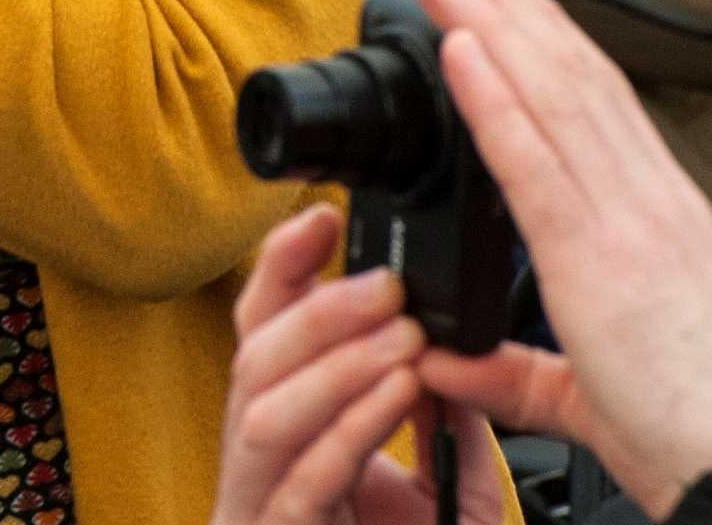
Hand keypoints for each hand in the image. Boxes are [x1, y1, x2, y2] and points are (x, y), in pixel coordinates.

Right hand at [212, 206, 510, 524]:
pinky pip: (299, 481)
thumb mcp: (434, 483)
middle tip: (388, 286)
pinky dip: (346, 430)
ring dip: (330, 362)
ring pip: (258, 409)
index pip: (263, 330)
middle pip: (251, 357)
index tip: (325, 217)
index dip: (283, 267)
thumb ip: (438, 419)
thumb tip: (461, 352)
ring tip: (398, 338)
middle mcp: (259, 464)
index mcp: (287, 434)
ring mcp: (256, 507)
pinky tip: (393, 398)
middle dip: (317, 309)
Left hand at [402, 0, 711, 520]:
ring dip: (490, 27)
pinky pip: (534, 162)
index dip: (545, 39)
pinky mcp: (600, 260)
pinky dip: (494, 98)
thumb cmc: (692, 430)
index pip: (599, 101)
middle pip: (573, 76)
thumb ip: (512, 370)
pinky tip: (461, 51)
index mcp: (660, 218)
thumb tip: (450, 360)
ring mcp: (630, 223)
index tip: (498, 2)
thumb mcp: (586, 390)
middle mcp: (650, 202)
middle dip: (508, 9)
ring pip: (554, 95)